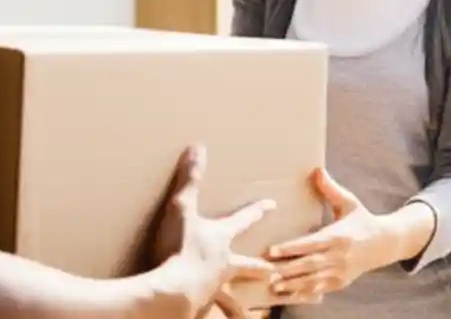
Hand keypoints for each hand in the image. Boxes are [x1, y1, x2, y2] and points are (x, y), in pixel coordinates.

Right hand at [150, 145, 276, 317]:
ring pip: (234, 295)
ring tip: (252, 311)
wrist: (174, 292)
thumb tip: (198, 148)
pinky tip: (210, 317)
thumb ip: (190, 180)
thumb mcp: (182, 209)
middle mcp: (224, 265)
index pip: (244, 220)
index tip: (272, 205)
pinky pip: (212, 311)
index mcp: (221, 239)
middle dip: (261, 266)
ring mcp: (215, 288)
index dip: (257, 211)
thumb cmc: (180, 249)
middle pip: (248, 264)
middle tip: (275, 271)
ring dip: (244, 302)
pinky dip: (214, 315)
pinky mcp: (202, 305)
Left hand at [265, 169, 395, 304]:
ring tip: (273, 285)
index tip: (272, 250)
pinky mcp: (340, 283)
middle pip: (308, 265)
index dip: (291, 248)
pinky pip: (320, 289)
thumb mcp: (349, 202)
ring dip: (292, 284)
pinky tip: (288, 294)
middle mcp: (338, 256)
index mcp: (337, 236)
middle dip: (287, 269)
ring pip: (312, 280)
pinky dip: (304, 293)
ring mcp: (339, 272)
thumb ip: (331, 189)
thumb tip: (317, 170)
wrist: (384, 244)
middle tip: (265, 271)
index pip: (310, 244)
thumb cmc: (362, 220)